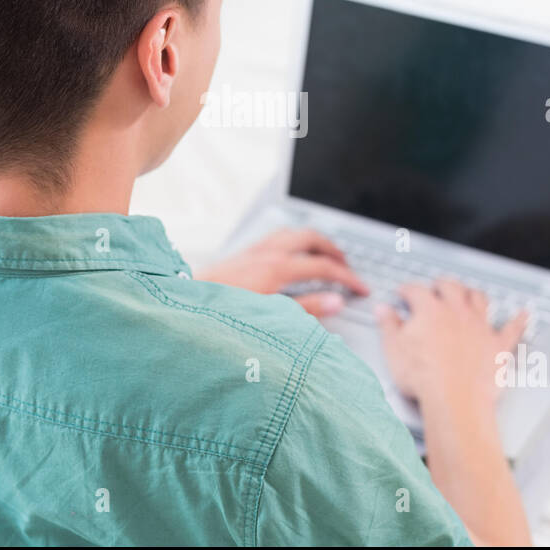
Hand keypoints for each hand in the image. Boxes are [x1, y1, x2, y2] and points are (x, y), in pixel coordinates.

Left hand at [196, 229, 368, 317]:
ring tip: (326, 254)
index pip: (324, 267)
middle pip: (313, 238)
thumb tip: (335, 302)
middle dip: (335, 250)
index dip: (348, 278)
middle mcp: (268, 252)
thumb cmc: (225, 313)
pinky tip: (294, 252)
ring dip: (316, 241)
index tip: (361, 289)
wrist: (188, 304)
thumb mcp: (272, 317)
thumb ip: (307, 309)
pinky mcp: (244, 252)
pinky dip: (296, 240)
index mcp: (278, 268)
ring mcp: (255, 249)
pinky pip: (279, 236)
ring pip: (295, 232)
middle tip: (348, 265)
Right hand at [376, 279, 528, 415]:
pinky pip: (513, 328)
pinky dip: (519, 320)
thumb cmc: (425, 379)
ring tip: (469, 292)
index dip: (408, 289)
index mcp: (430, 310)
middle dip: (441, 284)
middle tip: (436, 285)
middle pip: (451, 287)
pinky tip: (525, 314)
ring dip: (472, 293)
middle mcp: (457, 312)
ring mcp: (480, 327)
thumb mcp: (394, 350)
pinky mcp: (497, 345)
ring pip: (479, 299)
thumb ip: (389, 326)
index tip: (403, 292)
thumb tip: (383, 312)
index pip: (416, 290)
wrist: (454, 400)